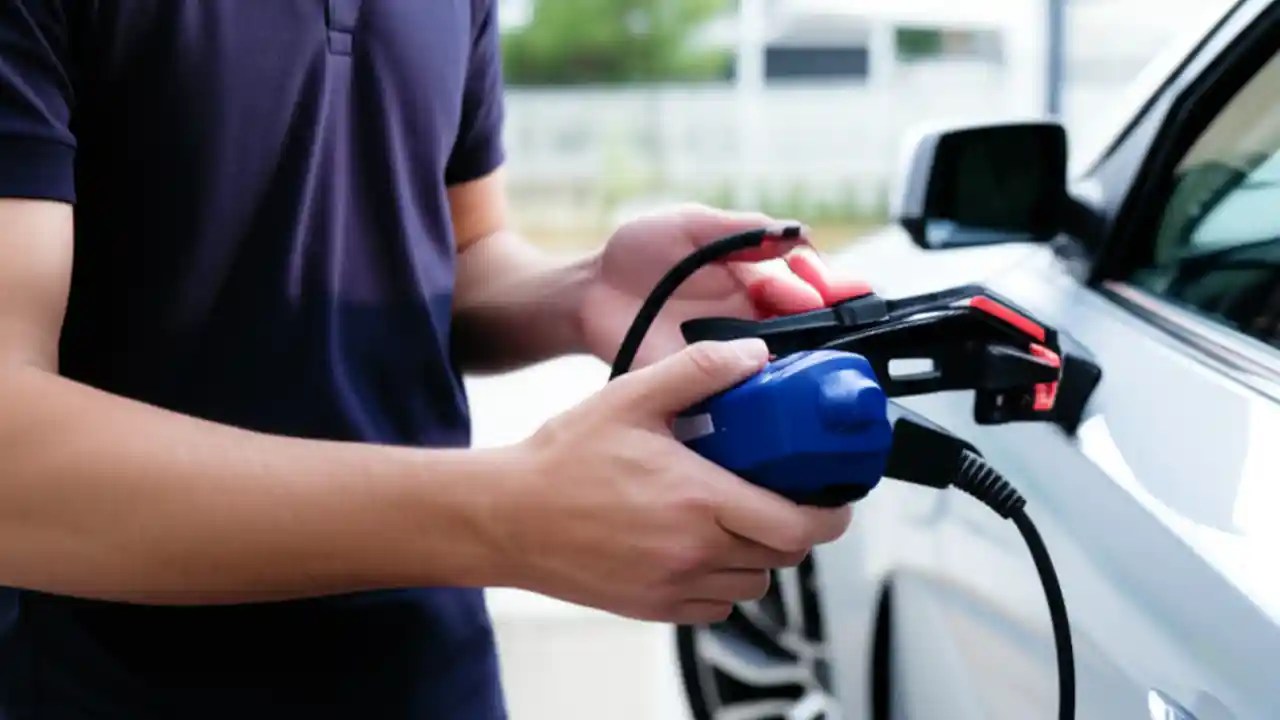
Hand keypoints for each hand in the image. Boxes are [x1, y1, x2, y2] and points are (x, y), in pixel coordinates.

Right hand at [499, 338, 852, 623]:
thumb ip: (697, 372)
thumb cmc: (563, 460)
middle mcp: (694, 551)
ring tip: (738, 519)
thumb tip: (752, 355)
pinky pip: (715, 606)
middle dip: (794, 529)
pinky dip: (723, 583)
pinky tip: (702, 548)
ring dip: (758, 556)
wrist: (506, 517)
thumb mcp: (630, 398)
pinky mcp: (653, 606)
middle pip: (781, 556)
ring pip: (751, 584)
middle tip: (782, 498)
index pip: (796, 526)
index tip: (835, 501)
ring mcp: (674, 584)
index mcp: (699, 501)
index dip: (830, 516)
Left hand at [580, 203, 871, 368]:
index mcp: (755, 280)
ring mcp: (730, 353)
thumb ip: (742, 229)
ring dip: (806, 355)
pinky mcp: (704, 380)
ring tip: (813, 346)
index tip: (812, 276)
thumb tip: (798, 236)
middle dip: (827, 316)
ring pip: (786, 360)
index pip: (809, 284)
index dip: (824, 280)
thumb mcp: (692, 224)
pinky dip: (765, 389)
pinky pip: (743, 390)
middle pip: (811, 326)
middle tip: (818, 308)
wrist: (589, 293)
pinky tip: (775, 380)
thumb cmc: (637, 251)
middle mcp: (752, 320)